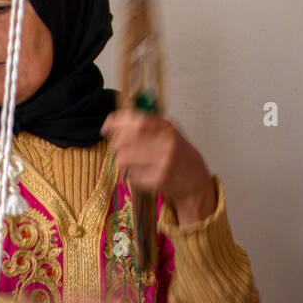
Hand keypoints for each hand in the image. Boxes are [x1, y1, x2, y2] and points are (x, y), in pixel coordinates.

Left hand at [99, 109, 216, 225]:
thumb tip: (117, 121)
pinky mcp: (158, 180)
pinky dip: (129, 174)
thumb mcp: (170, 133)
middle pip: (124, 139)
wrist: (195, 182)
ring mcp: (162, 163)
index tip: (107, 126)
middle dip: (115, 143)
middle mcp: (166, 143)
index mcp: (168, 129)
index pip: (136, 120)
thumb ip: (149, 125)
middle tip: (119, 148)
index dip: (116, 122)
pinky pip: (130, 175)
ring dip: (120, 161)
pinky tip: (137, 173)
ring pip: (123, 158)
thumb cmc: (180, 156)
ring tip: (128, 162)